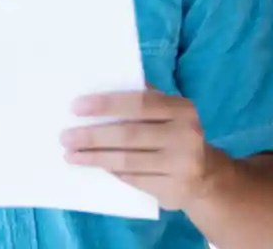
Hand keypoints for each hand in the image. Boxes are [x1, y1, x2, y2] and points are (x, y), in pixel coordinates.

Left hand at [61, 90, 230, 210]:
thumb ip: (142, 97)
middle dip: (92, 136)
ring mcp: (183, 165)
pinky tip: (95, 166)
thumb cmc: (174, 133)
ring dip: (94, 158)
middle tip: (64, 136)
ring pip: (128, 161)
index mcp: (181, 109)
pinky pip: (134, 180)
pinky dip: (111, 172)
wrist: (207, 176)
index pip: (138, 103)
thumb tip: (97, 82)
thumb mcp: (167, 111)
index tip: (75, 107)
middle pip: (128, 135)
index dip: (105, 104)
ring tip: (70, 154)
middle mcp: (185, 135)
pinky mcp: (174, 189)